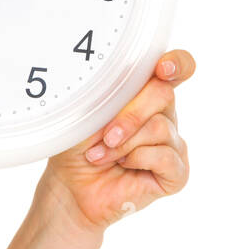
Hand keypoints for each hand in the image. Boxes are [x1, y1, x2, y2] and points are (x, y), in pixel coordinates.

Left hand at [39, 49, 194, 237]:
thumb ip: (108, 93)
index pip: (177, 67)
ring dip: (123, 143)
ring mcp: (173, 143)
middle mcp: (165, 115)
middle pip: (164, 94)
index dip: (176, 63)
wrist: (71, 185)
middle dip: (129, 115)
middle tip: (104, 136)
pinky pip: (165, 156)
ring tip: (100, 155)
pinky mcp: (177, 172)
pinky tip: (122, 166)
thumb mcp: (87, 114)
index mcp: (145, 94)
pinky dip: (136, 160)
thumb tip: (113, 78)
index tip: (162, 68)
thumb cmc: (78, 145)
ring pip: (160, 128)